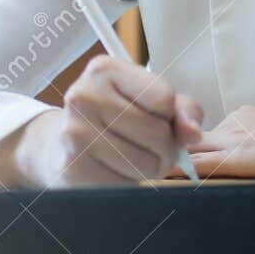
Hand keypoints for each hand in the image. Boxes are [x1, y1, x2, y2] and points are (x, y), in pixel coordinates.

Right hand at [16, 56, 202, 186]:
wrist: (61, 146)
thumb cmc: (117, 119)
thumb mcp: (151, 101)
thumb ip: (183, 110)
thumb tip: (193, 133)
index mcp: (105, 69)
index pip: (164, 99)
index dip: (171, 117)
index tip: (157, 119)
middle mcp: (84, 95)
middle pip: (157, 132)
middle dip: (166, 148)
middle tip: (152, 148)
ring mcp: (74, 131)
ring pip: (145, 162)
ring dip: (151, 168)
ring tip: (135, 159)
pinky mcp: (71, 166)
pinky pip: (125, 183)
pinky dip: (129, 183)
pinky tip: (115, 170)